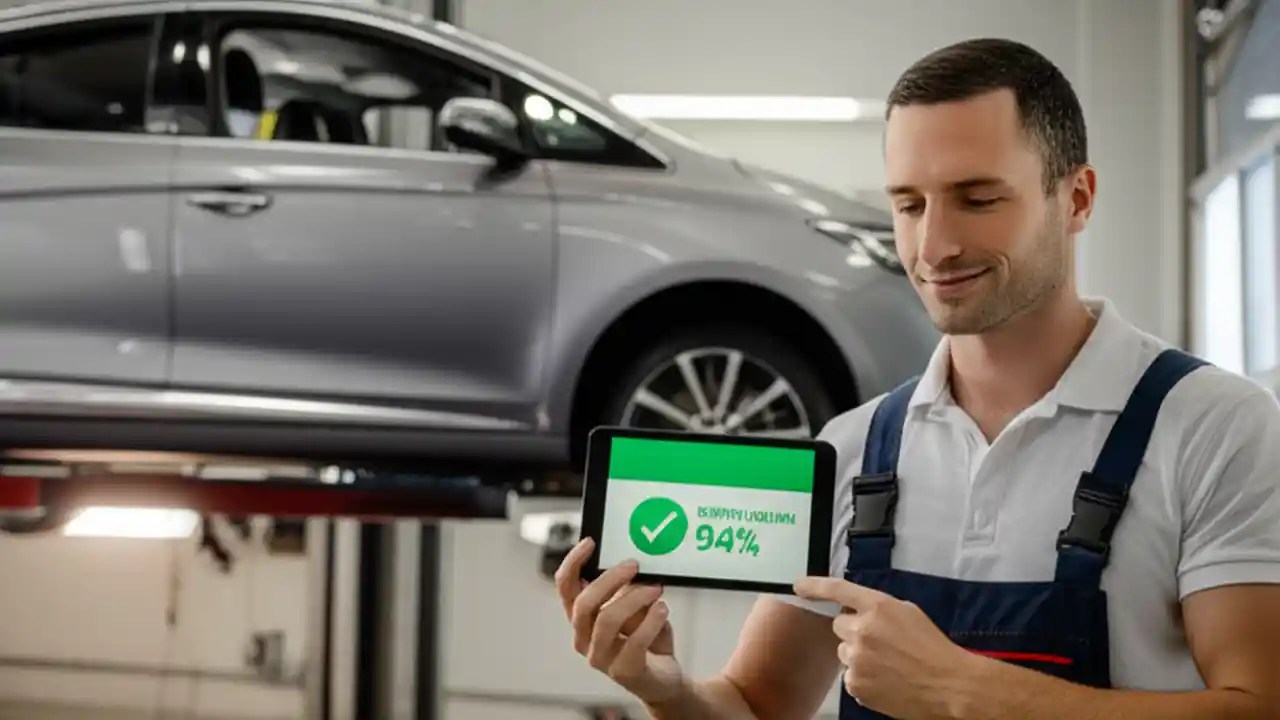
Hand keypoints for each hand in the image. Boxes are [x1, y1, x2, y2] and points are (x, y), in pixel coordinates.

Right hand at [555, 537, 684, 703]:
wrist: (664, 677)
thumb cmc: (646, 637)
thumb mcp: (636, 607)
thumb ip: (628, 590)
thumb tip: (632, 566)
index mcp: (582, 619)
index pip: (565, 588)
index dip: (572, 563)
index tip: (590, 542)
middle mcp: (584, 639)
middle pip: (583, 604)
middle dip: (609, 579)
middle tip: (634, 564)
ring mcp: (601, 658)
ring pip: (607, 620)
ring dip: (634, 598)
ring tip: (656, 588)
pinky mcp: (624, 672)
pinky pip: (634, 643)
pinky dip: (651, 621)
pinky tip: (662, 609)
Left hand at [794, 576, 979, 719]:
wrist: (948, 686)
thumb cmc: (933, 648)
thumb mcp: (908, 613)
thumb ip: (878, 609)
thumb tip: (857, 612)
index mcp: (878, 606)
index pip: (838, 590)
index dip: (814, 586)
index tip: (798, 586)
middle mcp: (862, 630)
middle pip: (839, 626)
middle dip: (854, 631)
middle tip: (879, 642)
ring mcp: (856, 659)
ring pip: (844, 652)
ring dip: (858, 655)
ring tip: (887, 664)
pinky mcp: (856, 684)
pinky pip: (850, 676)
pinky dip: (863, 678)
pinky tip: (885, 680)